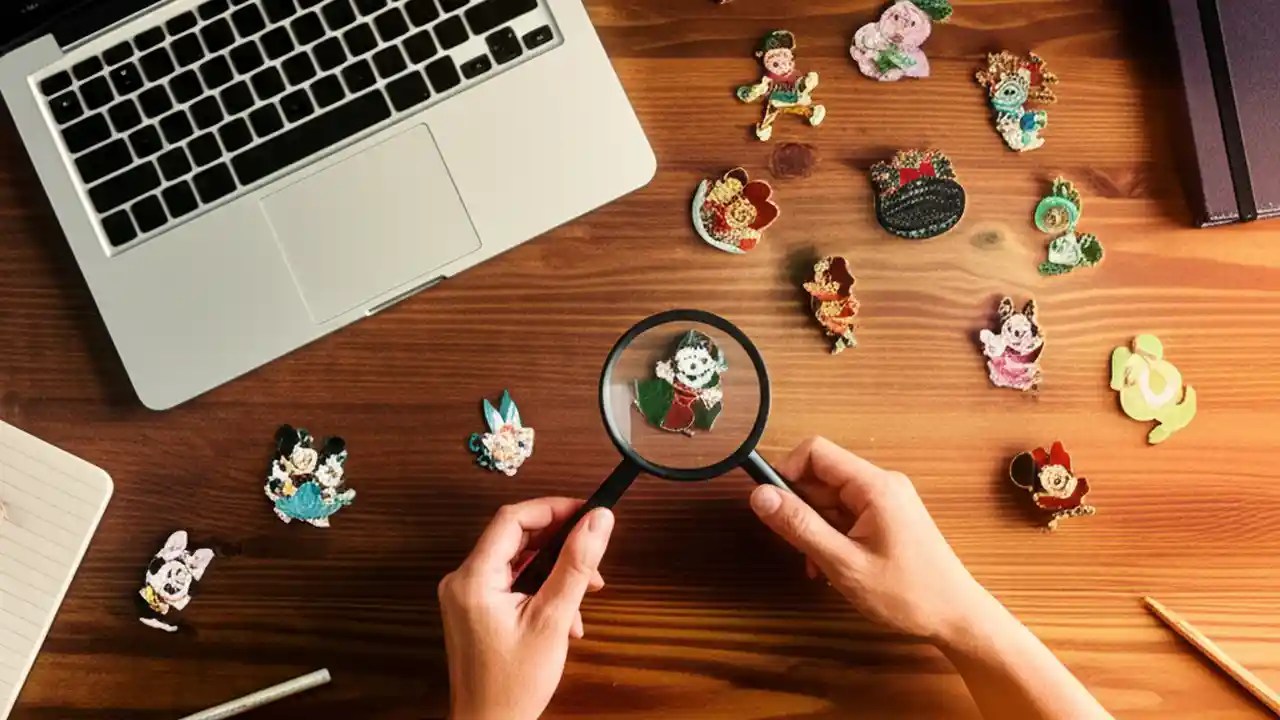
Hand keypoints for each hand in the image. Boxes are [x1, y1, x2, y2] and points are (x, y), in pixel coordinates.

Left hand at [439, 498, 614, 719]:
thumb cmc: (513, 684)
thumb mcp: (553, 620)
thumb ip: (576, 565)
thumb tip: (598, 521)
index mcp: (474, 578)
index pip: (512, 519)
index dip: (553, 509)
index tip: (587, 512)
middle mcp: (463, 580)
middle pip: (516, 538)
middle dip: (560, 543)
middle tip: (593, 553)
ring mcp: (467, 596)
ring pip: (518, 560)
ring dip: (555, 568)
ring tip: (587, 590)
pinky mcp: (475, 609)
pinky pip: (511, 581)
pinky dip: (541, 587)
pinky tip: (566, 613)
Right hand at [749, 437, 993, 642]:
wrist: (956, 617)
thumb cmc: (907, 594)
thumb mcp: (843, 563)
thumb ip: (800, 526)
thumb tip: (759, 495)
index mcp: (874, 485)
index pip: (815, 451)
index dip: (786, 472)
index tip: (774, 508)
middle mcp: (882, 483)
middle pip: (821, 476)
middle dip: (801, 509)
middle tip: (798, 548)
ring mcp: (887, 500)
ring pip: (831, 498)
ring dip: (815, 528)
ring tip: (818, 566)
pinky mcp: (889, 517)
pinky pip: (847, 514)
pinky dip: (831, 535)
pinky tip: (831, 566)